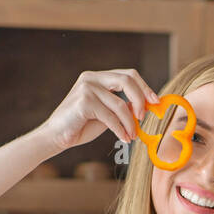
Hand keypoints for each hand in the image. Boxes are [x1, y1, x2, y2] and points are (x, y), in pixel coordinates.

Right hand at [40, 69, 159, 153]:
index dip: (145, 87)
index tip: (156, 102)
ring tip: (131, 136)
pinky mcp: (83, 102)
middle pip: (127, 80)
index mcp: (98, 78)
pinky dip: (120, 129)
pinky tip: (123, 138)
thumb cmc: (82, 125)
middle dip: (141, 100)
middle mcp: (91, 78)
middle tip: (143, 118)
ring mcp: (87, 88)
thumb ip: (123, 107)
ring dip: (130, 124)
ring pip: (120, 104)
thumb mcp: (108, 114)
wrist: (58, 136)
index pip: (128, 75)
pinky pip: (111, 117)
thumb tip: (143, 105)